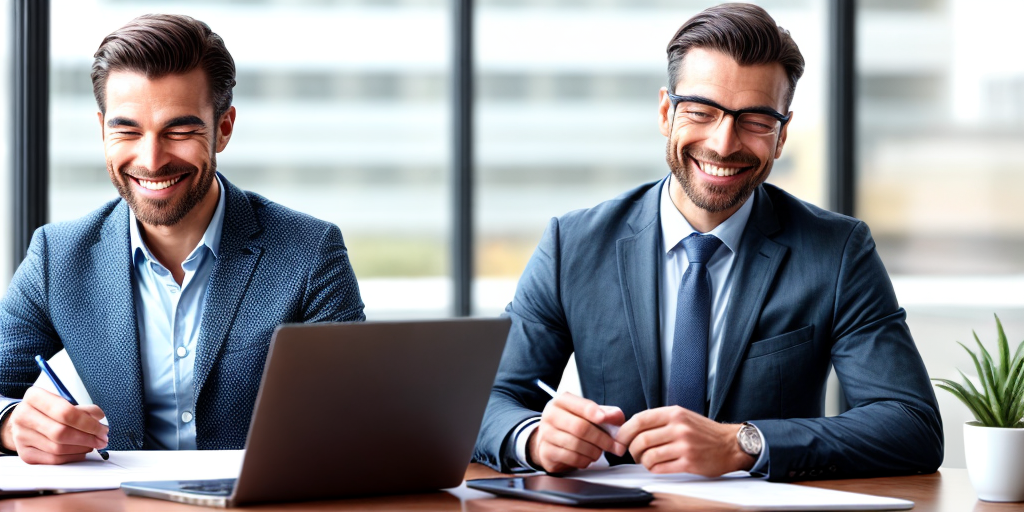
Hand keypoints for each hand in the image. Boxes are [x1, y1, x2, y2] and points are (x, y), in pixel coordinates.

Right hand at [0, 387, 107, 463]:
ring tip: (94, 443)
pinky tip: (81, 451)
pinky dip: (72, 456)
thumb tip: (98, 419)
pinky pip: (53, 460)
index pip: (65, 412)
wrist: (23, 420)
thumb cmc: (47, 410)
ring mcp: (21, 437)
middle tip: (102, 438)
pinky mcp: (25, 454)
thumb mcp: (63, 401)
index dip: (87, 423)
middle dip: (88, 437)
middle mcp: (23, 416)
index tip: (101, 428)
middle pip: (61, 433)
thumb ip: (82, 409)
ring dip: (82, 448)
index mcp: (34, 397)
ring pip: (58, 448)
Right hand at [527, 392, 625, 472]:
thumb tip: (616, 417)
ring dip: (595, 451)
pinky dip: (586, 460)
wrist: (550, 439)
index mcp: (561, 401)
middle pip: (580, 427)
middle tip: (615, 446)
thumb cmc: (574, 424)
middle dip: (602, 439)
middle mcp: (550, 416)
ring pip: (577, 445)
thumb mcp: (589, 413)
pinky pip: (572, 458)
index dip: (594, 412)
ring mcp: (545, 435)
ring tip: (600, 451)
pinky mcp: (546, 453)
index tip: (605, 419)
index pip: (581, 405)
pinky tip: (587, 457)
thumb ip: (606, 413)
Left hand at [617, 406, 752, 475]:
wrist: (730, 445)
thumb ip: (659, 420)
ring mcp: (684, 445)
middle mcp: (678, 427)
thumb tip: (630, 428)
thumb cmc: (704, 432)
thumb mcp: (682, 416)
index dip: (625, 431)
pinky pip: (660, 468)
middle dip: (632, 449)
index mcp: (674, 413)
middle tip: (634, 453)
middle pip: (641, 439)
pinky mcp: (689, 462)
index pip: (639, 420)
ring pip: (648, 456)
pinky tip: (657, 466)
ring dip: (642, 461)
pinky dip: (653, 469)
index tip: (620, 439)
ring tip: (646, 461)